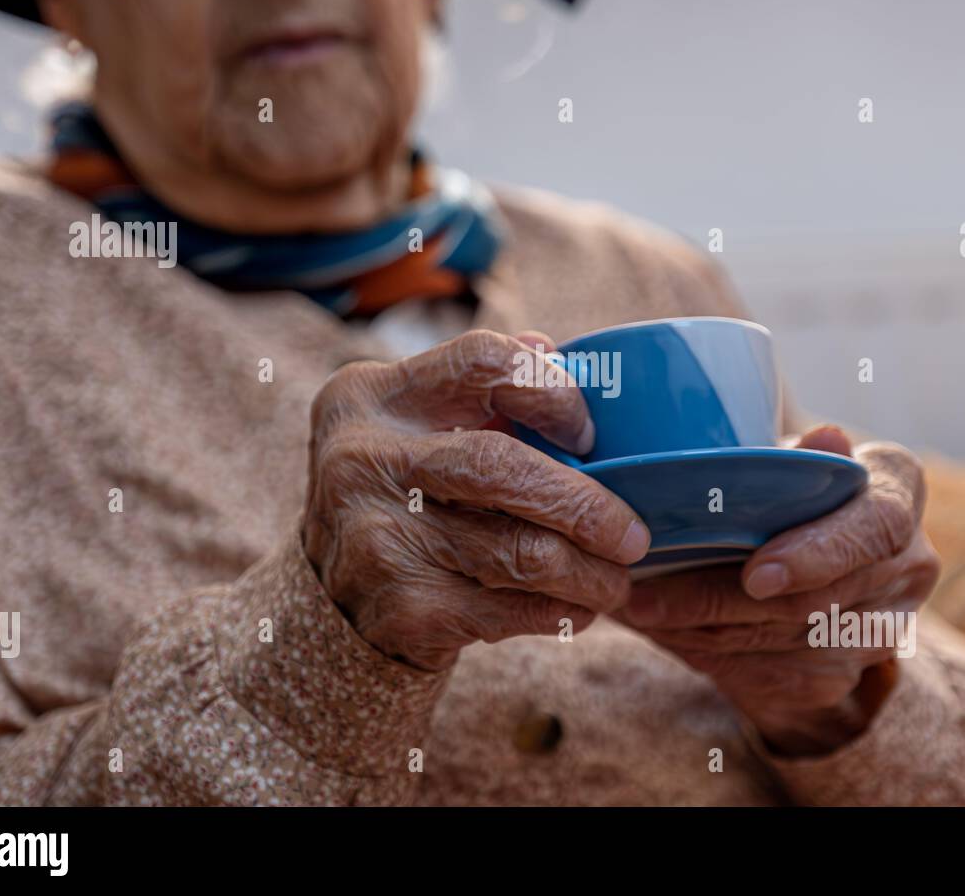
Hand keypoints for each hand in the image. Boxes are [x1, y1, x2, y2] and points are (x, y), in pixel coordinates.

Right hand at [302, 329, 649, 671]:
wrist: (332, 609)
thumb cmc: (404, 498)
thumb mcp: (415, 429)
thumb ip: (480, 389)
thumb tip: (556, 354)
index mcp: (373, 395)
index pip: (483, 362)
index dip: (554, 393)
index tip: (588, 437)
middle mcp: (364, 459)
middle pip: (505, 466)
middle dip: (587, 505)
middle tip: (632, 535)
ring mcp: (379, 538)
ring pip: (522, 552)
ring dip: (589, 572)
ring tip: (614, 580)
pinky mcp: (405, 609)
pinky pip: (512, 609)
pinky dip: (560, 611)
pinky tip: (576, 608)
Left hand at [615, 426, 938, 754]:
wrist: (803, 542)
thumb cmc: (782, 481)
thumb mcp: (782, 453)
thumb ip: (797, 454)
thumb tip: (826, 437)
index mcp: (897, 490)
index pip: (875, 527)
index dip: (818, 554)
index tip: (756, 575)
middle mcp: (909, 563)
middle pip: (815, 600)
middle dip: (719, 601)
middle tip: (642, 597)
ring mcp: (882, 627)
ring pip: (785, 646)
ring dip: (701, 633)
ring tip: (637, 612)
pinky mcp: (846, 673)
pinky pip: (774, 678)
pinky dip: (712, 657)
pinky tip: (665, 635)